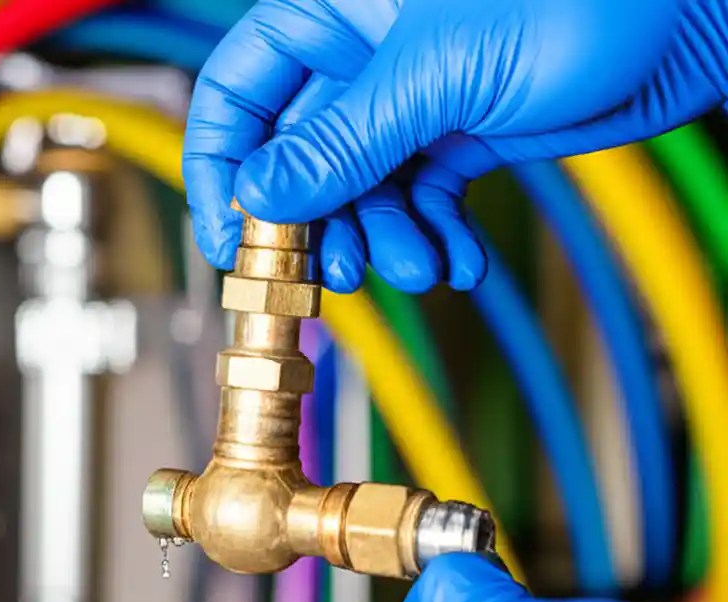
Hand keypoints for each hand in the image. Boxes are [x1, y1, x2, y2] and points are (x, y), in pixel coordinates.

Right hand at [185, 0, 727, 291]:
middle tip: (332, 273)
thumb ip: (339, 142)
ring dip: (383, 240)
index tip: (231, 238)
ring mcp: (408, 98)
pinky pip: (419, 199)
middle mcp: (357, 57)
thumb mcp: (432, 76)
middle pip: (295, 155)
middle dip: (317, 223)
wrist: (686, 16)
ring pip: (359, 190)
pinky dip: (433, 236)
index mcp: (328, 11)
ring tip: (419, 264)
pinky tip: (455, 258)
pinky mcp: (457, 133)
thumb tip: (258, 200)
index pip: (235, 93)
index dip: (223, 168)